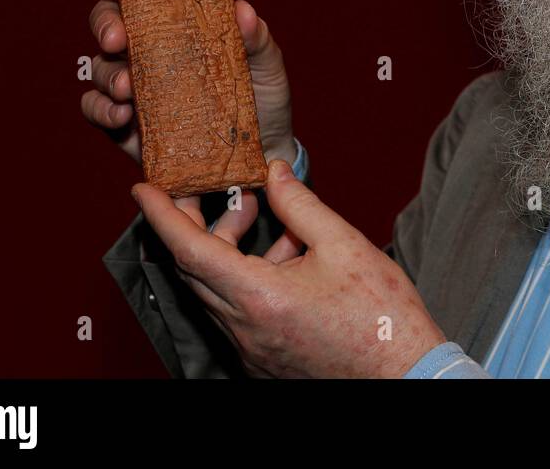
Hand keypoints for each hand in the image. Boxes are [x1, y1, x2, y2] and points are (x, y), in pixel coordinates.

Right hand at [81, 0, 295, 167]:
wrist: (260, 151)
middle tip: (116, 39)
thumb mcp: (267, 65)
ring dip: (108, 73)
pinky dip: (101, 108)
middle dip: (105, 23)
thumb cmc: (262, 97)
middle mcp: (150, 44)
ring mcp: (133, 82)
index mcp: (181, 18)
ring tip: (128, 90)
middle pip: (109, 18)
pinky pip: (94, 107)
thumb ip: (256, 38)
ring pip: (100, 65)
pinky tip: (122, 116)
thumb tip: (242, 10)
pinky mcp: (124, 120)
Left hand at [132, 159, 446, 377]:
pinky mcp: (263, 361)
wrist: (404, 376)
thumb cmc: (382, 318)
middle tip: (206, 191)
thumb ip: (302, 206)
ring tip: (266, 221)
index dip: (163, 216)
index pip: (191, 251)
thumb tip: (275, 174)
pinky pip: (238, 312)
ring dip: (228, 251)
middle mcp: (244, 329)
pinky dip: (247, 279)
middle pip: (197, 271)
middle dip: (196, 226)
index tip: (144, 191)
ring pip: (218, 291)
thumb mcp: (346, 246)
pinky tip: (285, 260)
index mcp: (259, 298)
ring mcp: (251, 350)